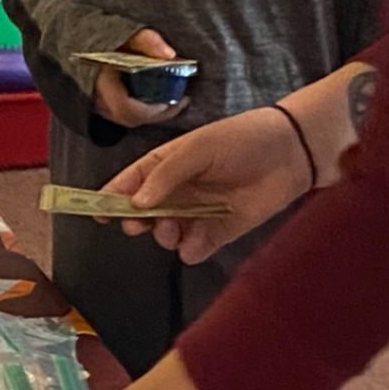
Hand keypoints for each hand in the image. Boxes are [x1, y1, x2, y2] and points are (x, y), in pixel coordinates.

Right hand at [91, 27, 190, 130]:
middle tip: (181, 102)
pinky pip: (123, 114)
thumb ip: (146, 40)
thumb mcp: (125, 32)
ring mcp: (96, 104)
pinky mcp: (100, 104)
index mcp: (100, 82)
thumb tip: (170, 55)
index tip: (170, 102)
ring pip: (126, 118)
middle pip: (129, 118)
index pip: (124, 108)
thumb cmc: (103, 36)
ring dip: (151, 113)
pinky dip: (142, 110)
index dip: (149, 111)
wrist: (81, 37)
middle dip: (157, 114)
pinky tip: (156, 100)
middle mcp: (96, 98)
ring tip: (173, 101)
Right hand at [123, 103, 311, 264]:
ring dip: (163, 235)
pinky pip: (194, 249)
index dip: (111, 196)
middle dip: (135, 220)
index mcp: (168, 165)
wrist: (291, 153)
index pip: (132, 182)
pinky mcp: (219, 233)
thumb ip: (166, 174)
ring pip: (166, 234)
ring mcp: (197, 214)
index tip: (97, 210)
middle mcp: (178, 192)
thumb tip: (137, 203)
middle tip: (136, 223)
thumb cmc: (243, 139)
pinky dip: (190, 250)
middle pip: (144, 214)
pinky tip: (195, 241)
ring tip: (173, 227)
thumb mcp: (199, 147)